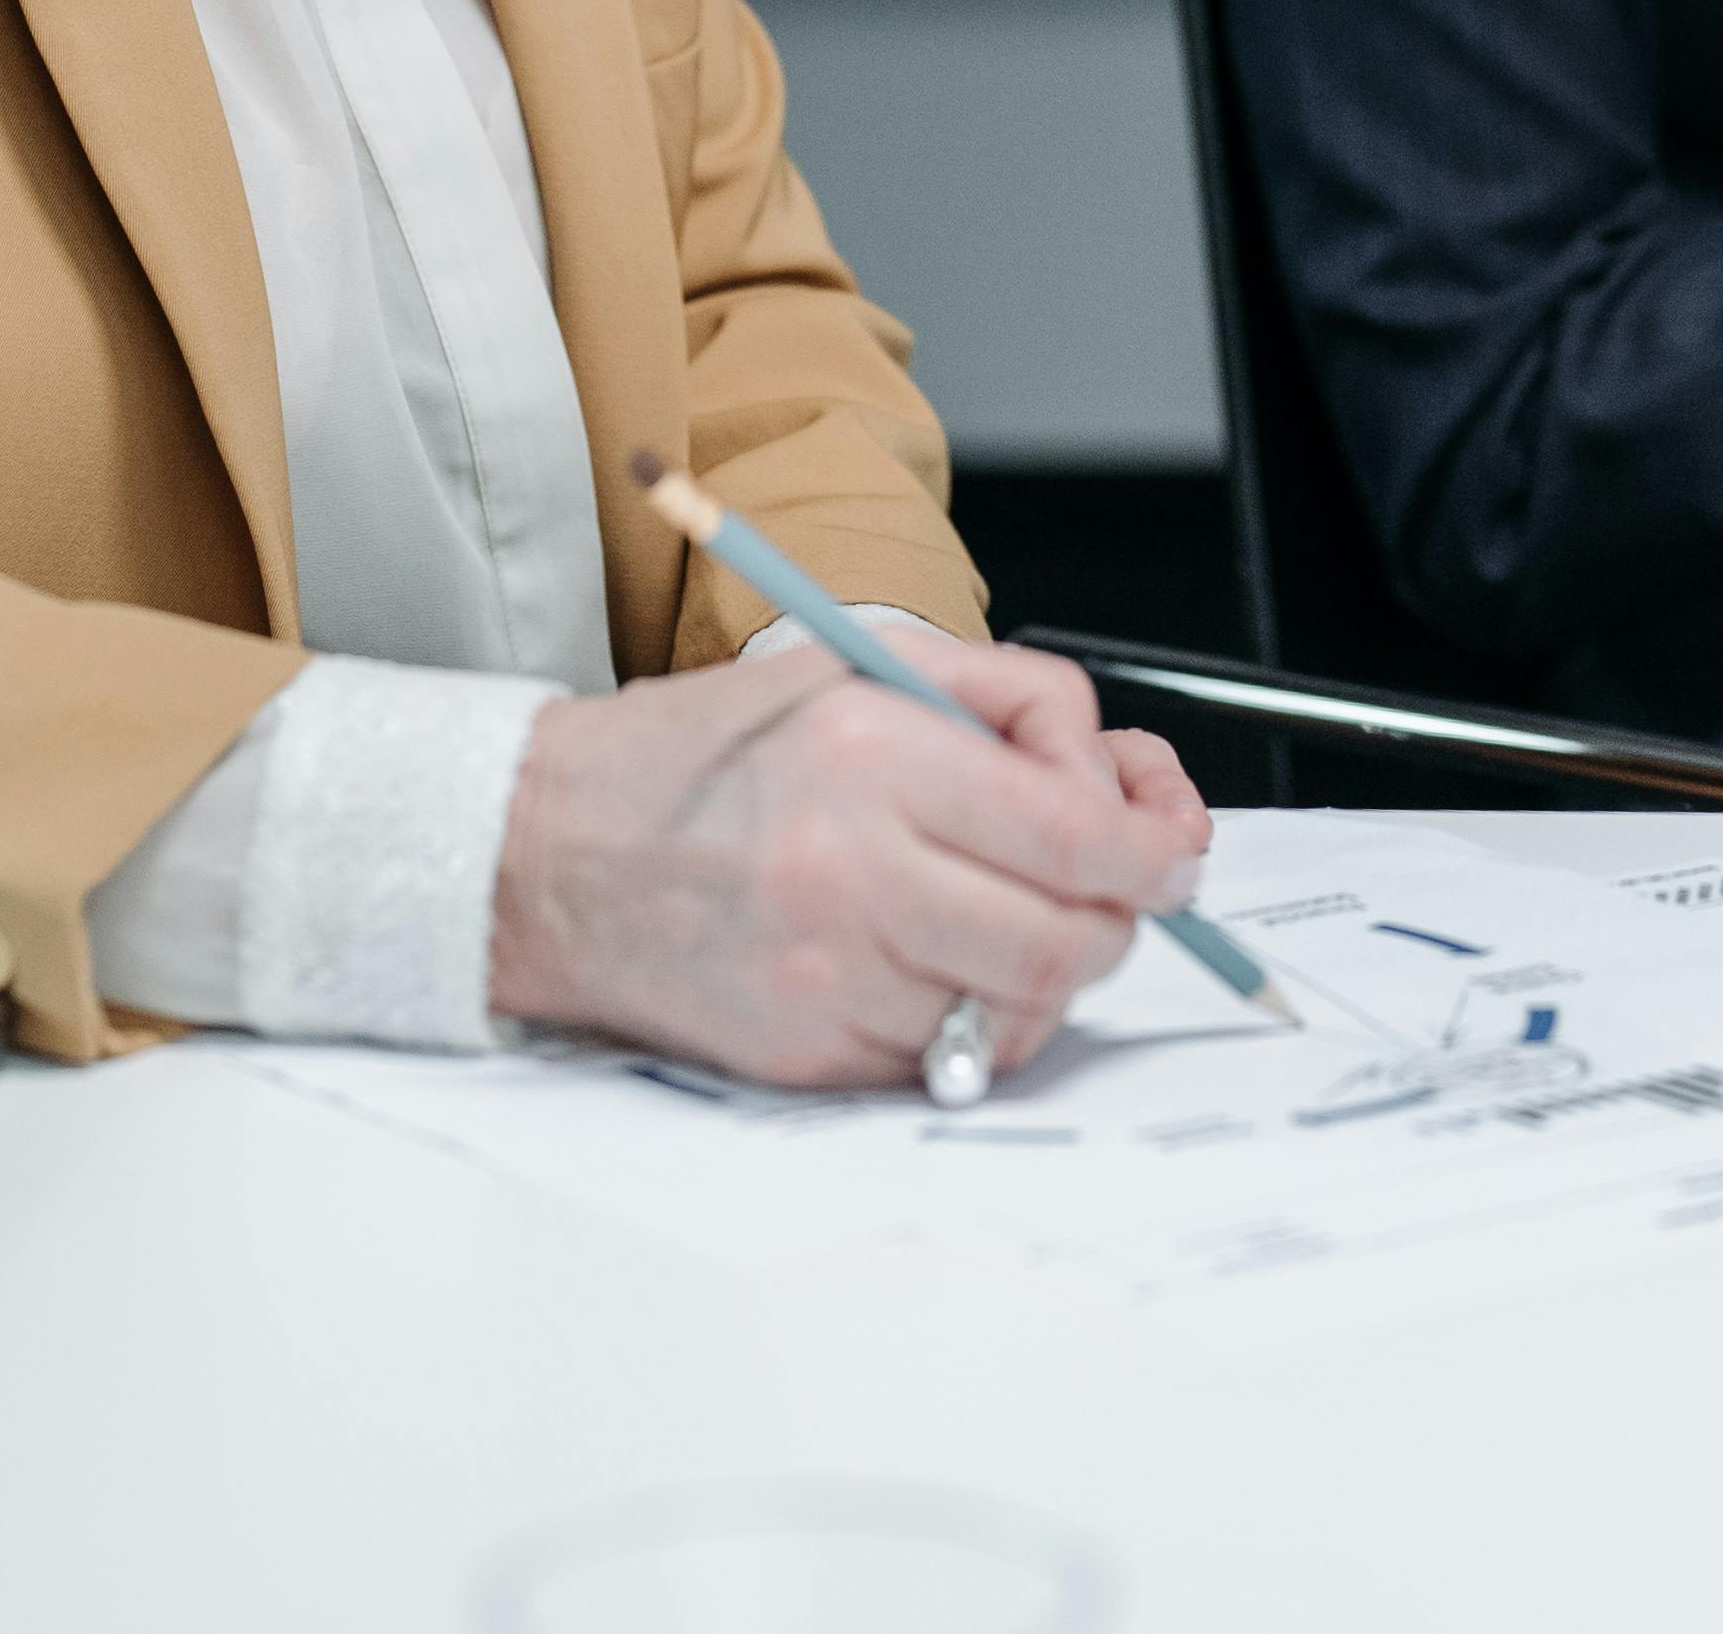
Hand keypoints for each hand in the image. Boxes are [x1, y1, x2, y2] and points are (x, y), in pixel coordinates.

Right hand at [487, 630, 1209, 1087]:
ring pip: (1017, 1014)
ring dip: (1041, 975)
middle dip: (1115, 921)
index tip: (1172, 853)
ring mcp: (830, 979)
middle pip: (1068, 944)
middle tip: (1101, 890)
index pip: (1077, 837)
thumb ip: (1012, 705)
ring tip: (1000, 916)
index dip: (1156, 856)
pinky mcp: (807, 1056)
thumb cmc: (710, 751)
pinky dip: (966, 1020)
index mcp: (874, 754)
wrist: (550, 851)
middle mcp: (856, 874)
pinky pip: (943, 1060)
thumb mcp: (862, 661)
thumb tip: (1126, 789)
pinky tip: (929, 962)